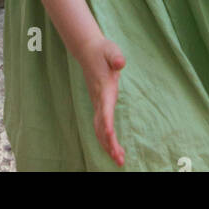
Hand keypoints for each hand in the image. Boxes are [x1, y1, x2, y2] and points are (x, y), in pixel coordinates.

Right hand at [79, 35, 125, 167]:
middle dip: (109, 143)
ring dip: (107, 145)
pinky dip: (106, 139)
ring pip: (99, 129)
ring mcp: (97, 103)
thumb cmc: (103, 50)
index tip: (112, 136)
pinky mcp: (99, 105)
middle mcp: (99, 99)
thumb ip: (115, 56)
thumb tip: (120, 63)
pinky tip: (113, 148)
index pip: (105, 109)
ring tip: (119, 160)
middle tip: (119, 159)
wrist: (88, 50)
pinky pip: (100, 126)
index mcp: (103, 89)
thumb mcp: (111, 49)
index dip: (108, 123)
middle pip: (101, 125)